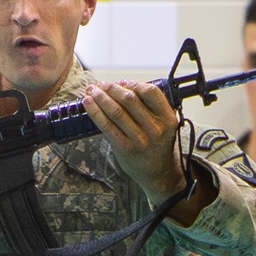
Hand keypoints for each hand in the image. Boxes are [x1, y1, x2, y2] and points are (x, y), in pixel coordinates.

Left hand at [82, 80, 186, 201]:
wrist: (158, 174)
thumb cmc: (159, 145)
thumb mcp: (165, 125)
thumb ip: (151, 108)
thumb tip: (124, 88)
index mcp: (168, 119)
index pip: (151, 92)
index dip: (134, 84)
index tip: (122, 82)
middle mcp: (155, 128)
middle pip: (130, 100)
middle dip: (112, 88)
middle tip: (101, 84)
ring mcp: (139, 140)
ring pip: (116, 111)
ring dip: (101, 97)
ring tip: (91, 90)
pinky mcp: (125, 148)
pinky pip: (107, 126)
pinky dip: (95, 112)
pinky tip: (88, 103)